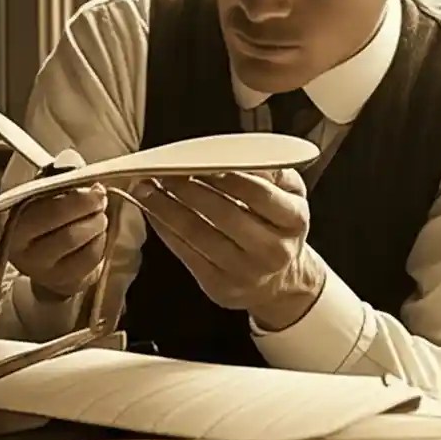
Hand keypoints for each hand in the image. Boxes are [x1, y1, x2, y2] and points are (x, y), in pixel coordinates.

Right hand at [7, 182, 109, 300]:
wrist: (50, 266)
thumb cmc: (48, 225)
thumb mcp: (46, 198)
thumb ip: (57, 178)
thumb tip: (71, 161)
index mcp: (12, 219)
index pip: (38, 200)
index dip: (70, 193)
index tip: (92, 185)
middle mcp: (20, 246)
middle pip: (57, 219)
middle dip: (85, 205)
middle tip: (100, 198)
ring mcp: (40, 268)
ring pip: (74, 238)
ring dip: (95, 222)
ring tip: (100, 216)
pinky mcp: (63, 281)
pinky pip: (88, 257)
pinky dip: (100, 241)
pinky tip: (98, 235)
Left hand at [130, 169, 324, 330]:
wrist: (281, 281)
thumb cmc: (278, 226)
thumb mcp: (290, 195)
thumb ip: (269, 170)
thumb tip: (233, 152)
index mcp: (294, 220)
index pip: (257, 192)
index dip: (225, 175)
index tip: (197, 159)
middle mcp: (273, 250)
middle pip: (223, 213)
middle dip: (187, 188)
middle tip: (162, 169)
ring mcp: (246, 272)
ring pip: (198, 234)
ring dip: (166, 208)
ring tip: (146, 187)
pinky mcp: (221, 287)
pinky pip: (186, 254)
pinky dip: (165, 229)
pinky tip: (152, 212)